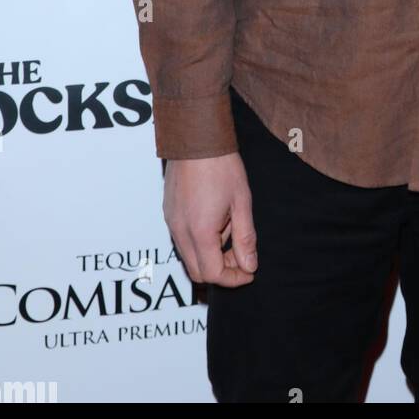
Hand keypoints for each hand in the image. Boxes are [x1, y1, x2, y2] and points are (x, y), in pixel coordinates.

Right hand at [163, 154, 257, 286]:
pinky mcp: (168, 213)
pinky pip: (182, 241)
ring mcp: (171, 223)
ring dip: (211, 256)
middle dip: (222, 270)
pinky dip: (200, 242)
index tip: (250, 271)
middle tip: (242, 256)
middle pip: (197, 272)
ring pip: (189, 257)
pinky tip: (216, 220)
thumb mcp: (241, 202)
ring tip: (230, 230)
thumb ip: (245, 237)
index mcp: (200, 232)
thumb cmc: (221, 167)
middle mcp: (180, 232)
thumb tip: (249, 266)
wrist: (195, 139)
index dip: (234, 279)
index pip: (213, 274)